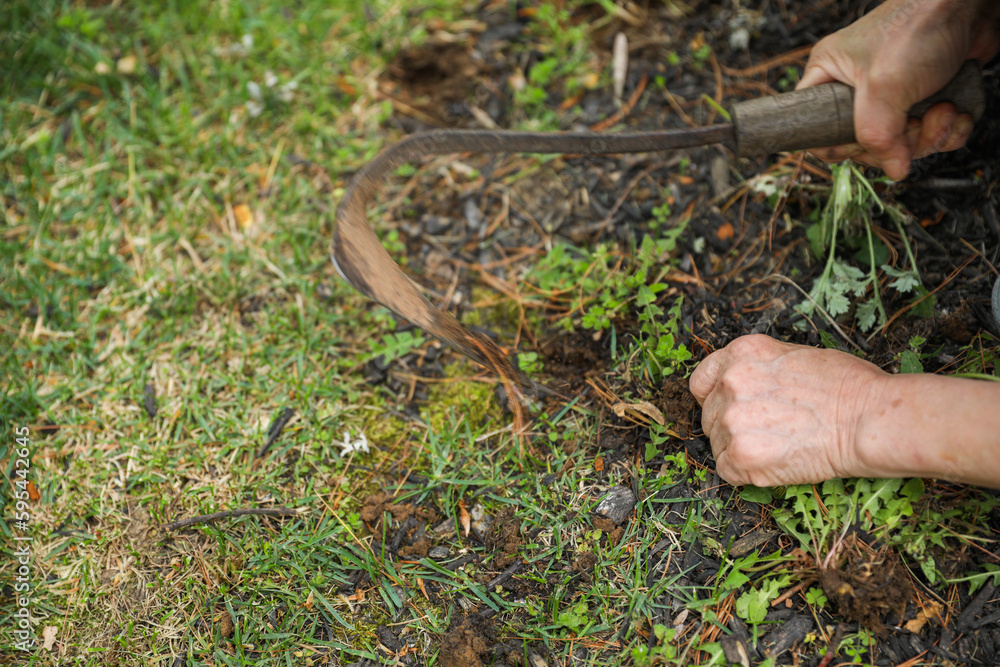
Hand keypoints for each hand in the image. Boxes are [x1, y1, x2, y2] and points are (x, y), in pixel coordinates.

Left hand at [688, 335, 886, 486]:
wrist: (868, 418)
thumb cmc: (848, 387)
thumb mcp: (795, 355)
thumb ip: (760, 369)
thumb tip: (749, 386)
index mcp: (741, 353)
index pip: (701, 381)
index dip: (714, 399)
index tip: (729, 409)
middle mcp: (730, 383)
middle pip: (710, 416)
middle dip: (732, 427)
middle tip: (768, 432)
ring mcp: (733, 420)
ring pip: (718, 444)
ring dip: (740, 450)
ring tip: (779, 446)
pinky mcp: (741, 455)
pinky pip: (727, 470)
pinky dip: (746, 473)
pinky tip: (775, 463)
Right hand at [797, 0, 999, 179]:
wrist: (968, 3)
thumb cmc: (918, 25)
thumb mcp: (884, 85)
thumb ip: (877, 135)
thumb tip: (893, 169)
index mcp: (829, 78)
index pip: (819, 132)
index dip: (844, 148)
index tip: (871, 144)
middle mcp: (857, 89)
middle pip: (867, 144)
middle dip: (901, 142)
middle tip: (916, 124)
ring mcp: (893, 95)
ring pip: (902, 143)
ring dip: (930, 135)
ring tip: (943, 110)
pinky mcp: (923, 97)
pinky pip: (930, 133)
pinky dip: (948, 130)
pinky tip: (955, 111)